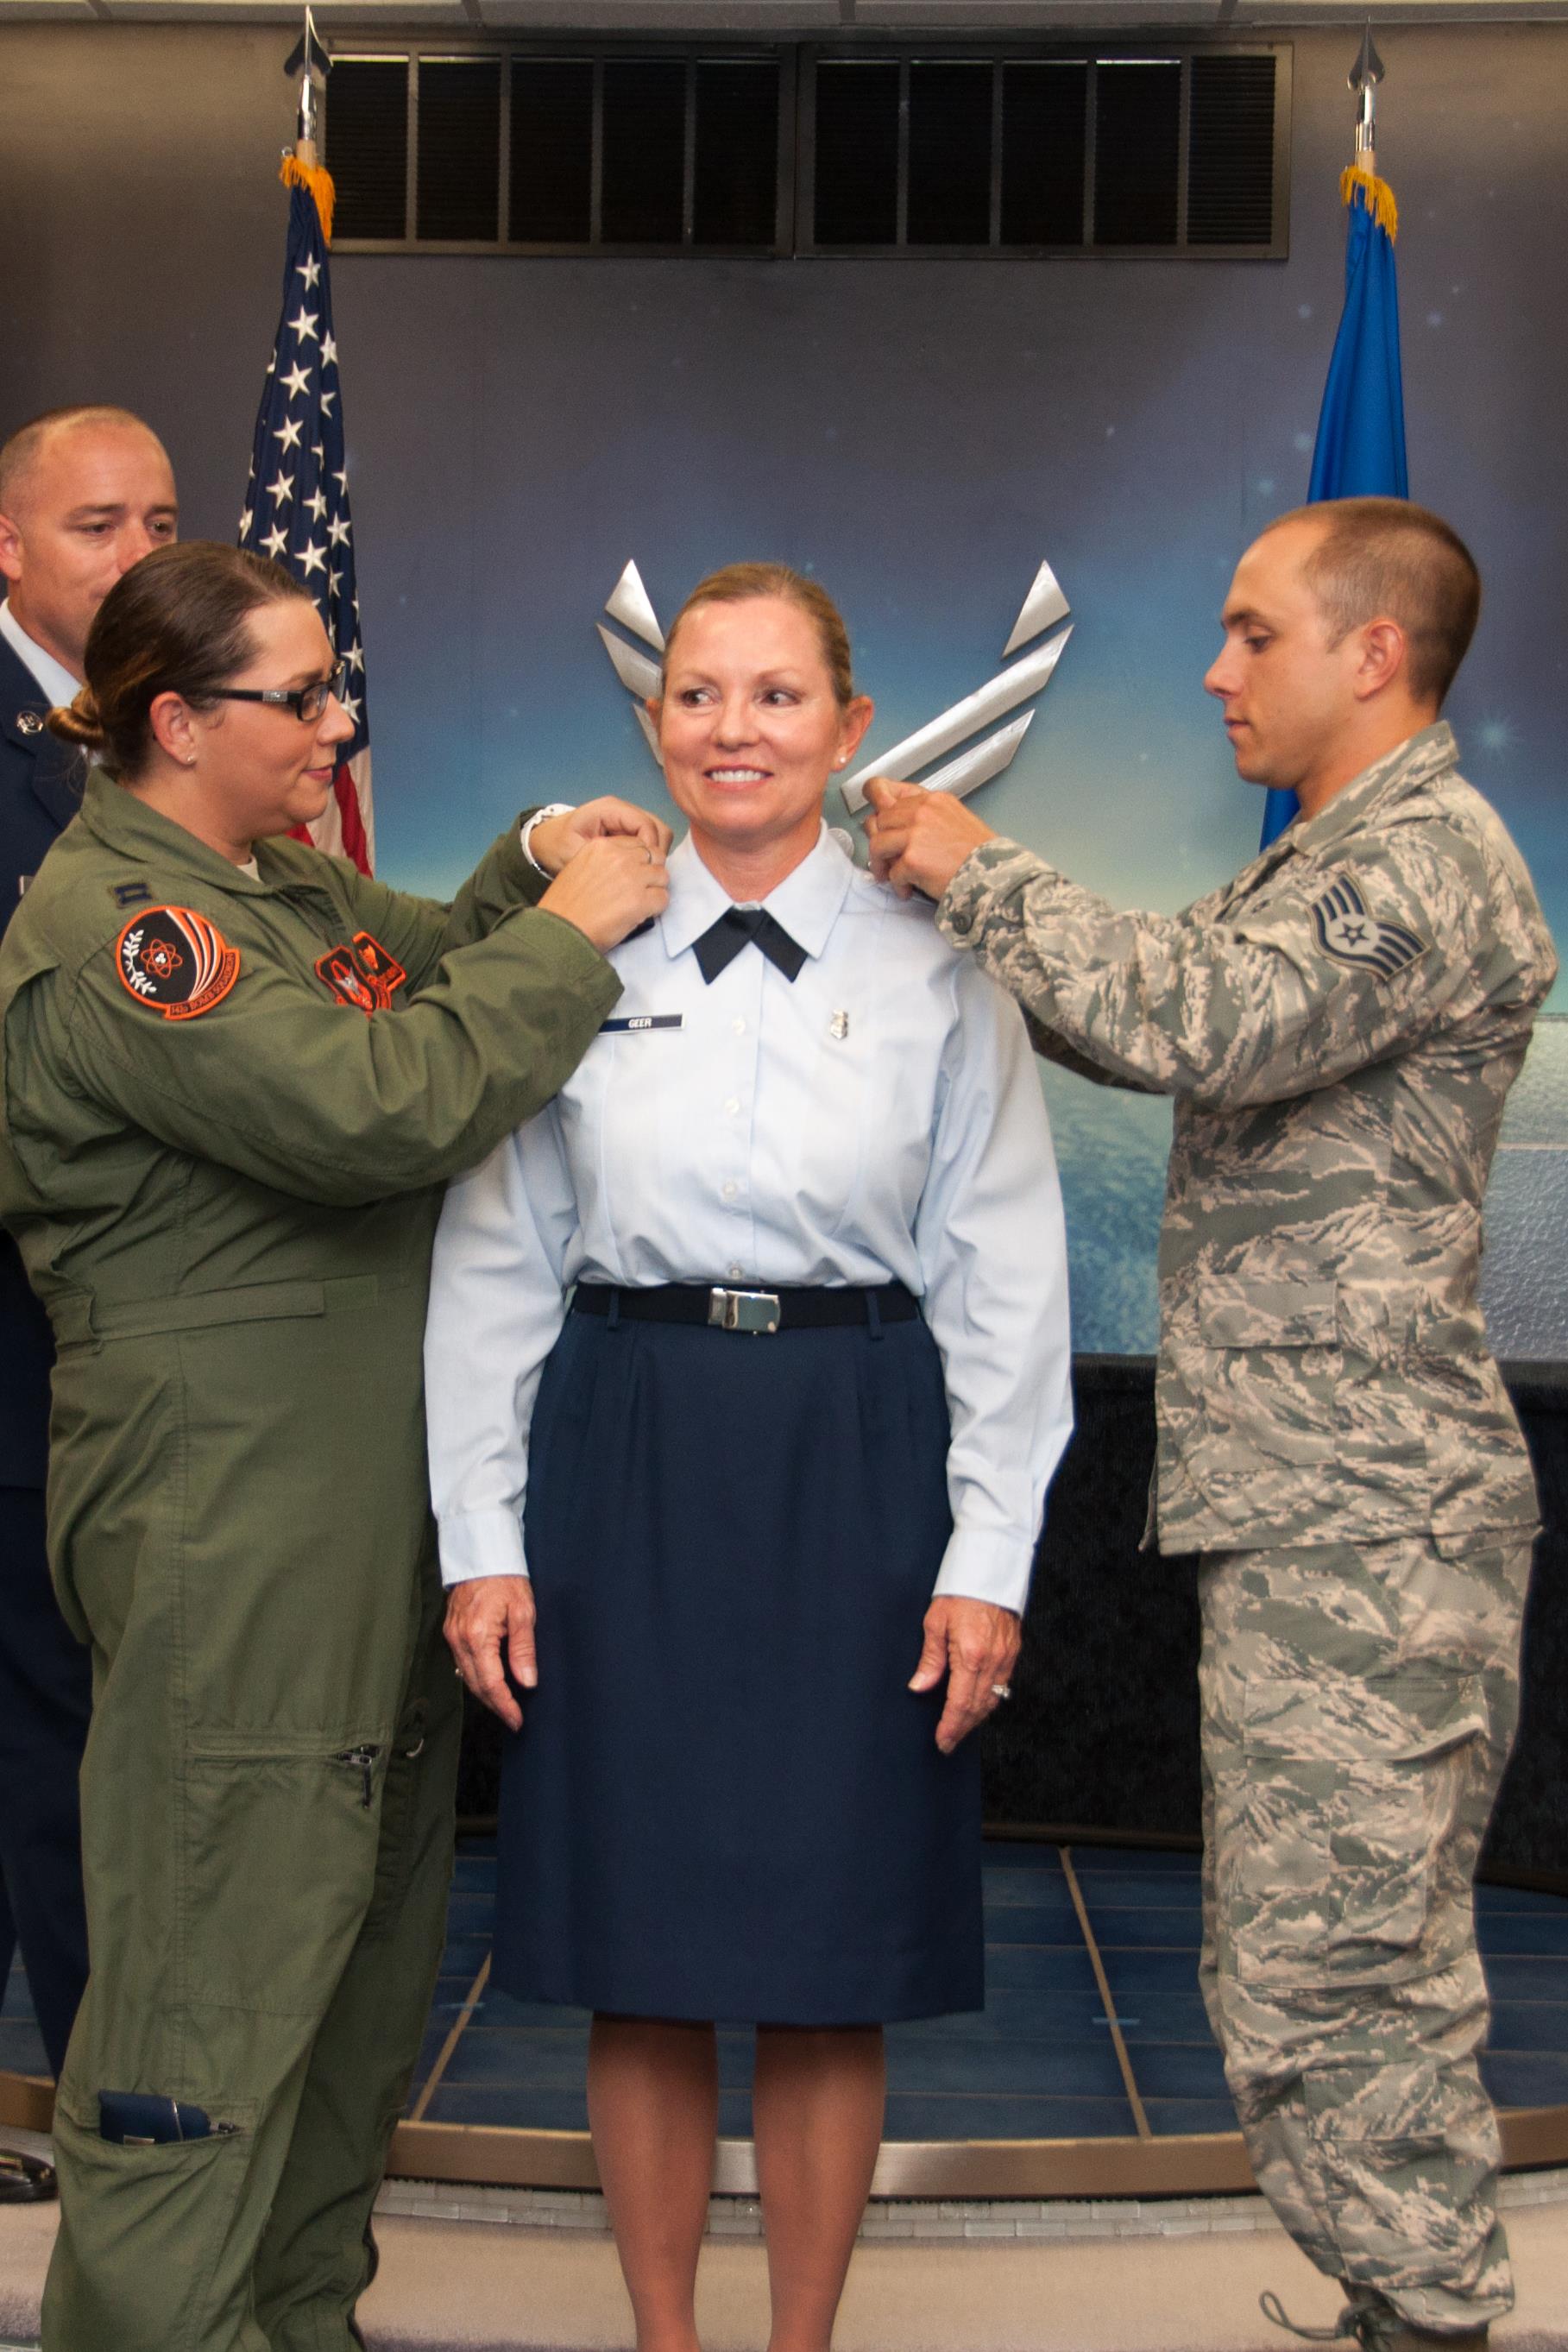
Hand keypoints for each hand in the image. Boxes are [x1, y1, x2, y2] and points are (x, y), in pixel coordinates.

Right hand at [446, 1575, 535, 1732]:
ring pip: (466, 1676)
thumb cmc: (506, 1579)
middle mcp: (459, 1639)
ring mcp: (452, 1636)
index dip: (504, 1705)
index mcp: (478, 1636)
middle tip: (513, 1719)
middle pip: (475, 1685)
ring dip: (485, 1694)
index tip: (517, 1720)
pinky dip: (476, 1677)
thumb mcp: (523, 1611)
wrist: (482, 1555)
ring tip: (505, 1706)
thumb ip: (524, 1649)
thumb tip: (527, 1682)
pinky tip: (490, 1683)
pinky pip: (462, 1663)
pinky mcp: (451, 1631)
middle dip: (495, 1705)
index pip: (490, 1682)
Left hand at [530, 798, 672, 876]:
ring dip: (654, 856)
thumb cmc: (556, 846)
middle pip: (658, 827)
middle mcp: (622, 810)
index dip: (650, 849)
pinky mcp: (627, 830)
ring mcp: (626, 819)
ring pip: (658, 835)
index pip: (645, 824)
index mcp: (610, 809)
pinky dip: (648, 856)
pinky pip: (649, 841)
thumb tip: (633, 864)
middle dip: (657, 853)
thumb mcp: (573, 852)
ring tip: (642, 876)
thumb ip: (603, 857)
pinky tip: (637, 872)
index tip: (645, 872)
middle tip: (647, 876)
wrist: (545, 843)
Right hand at [539, 833, 669, 952]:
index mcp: (601, 846)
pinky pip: (663, 898)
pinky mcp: (641, 900)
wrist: (560, 931)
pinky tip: (641, 915)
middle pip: (655, 856)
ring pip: (663, 876)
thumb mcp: (578, 868)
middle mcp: (619, 857)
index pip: (637, 843)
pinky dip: (656, 908)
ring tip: (641, 904)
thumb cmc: (565, 907)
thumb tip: (628, 868)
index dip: (639, 861)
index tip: (633, 876)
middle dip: (651, 872)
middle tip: (641, 890)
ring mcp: (632, 877)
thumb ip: (603, 862)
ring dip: (655, 890)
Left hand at [864, 777, 997, 901]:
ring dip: (880, 864)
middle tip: (886, 859)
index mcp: (932, 799)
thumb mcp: (954, 819)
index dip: (874, 799)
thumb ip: (925, 815)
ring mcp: (916, 834)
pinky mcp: (912, 859)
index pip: (887, 790)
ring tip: (890, 876)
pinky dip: (898, 884)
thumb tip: (894, 821)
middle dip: (879, 841)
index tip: (872, 811)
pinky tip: (909, 889)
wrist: (994, 875)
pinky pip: (891, 872)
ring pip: (877, 844)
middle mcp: (922, 811)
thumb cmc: (977, 854)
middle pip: (879, 820)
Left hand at [909, 1596, 1021, 1754]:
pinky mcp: (1014, 1650)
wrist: (990, 1566)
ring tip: (961, 1728)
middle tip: (948, 1742)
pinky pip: (1004, 1684)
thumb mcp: (935, 1622)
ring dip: (977, 1717)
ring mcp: (1007, 1656)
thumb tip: (919, 1687)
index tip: (942, 1741)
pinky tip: (978, 1703)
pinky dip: (990, 1699)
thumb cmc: (959, 1590)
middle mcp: (992, 1660)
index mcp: (970, 1655)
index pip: (960, 1703)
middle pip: (978, 1707)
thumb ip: (930, 1659)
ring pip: (994, 1699)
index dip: (951, 1727)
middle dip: (963, 1728)